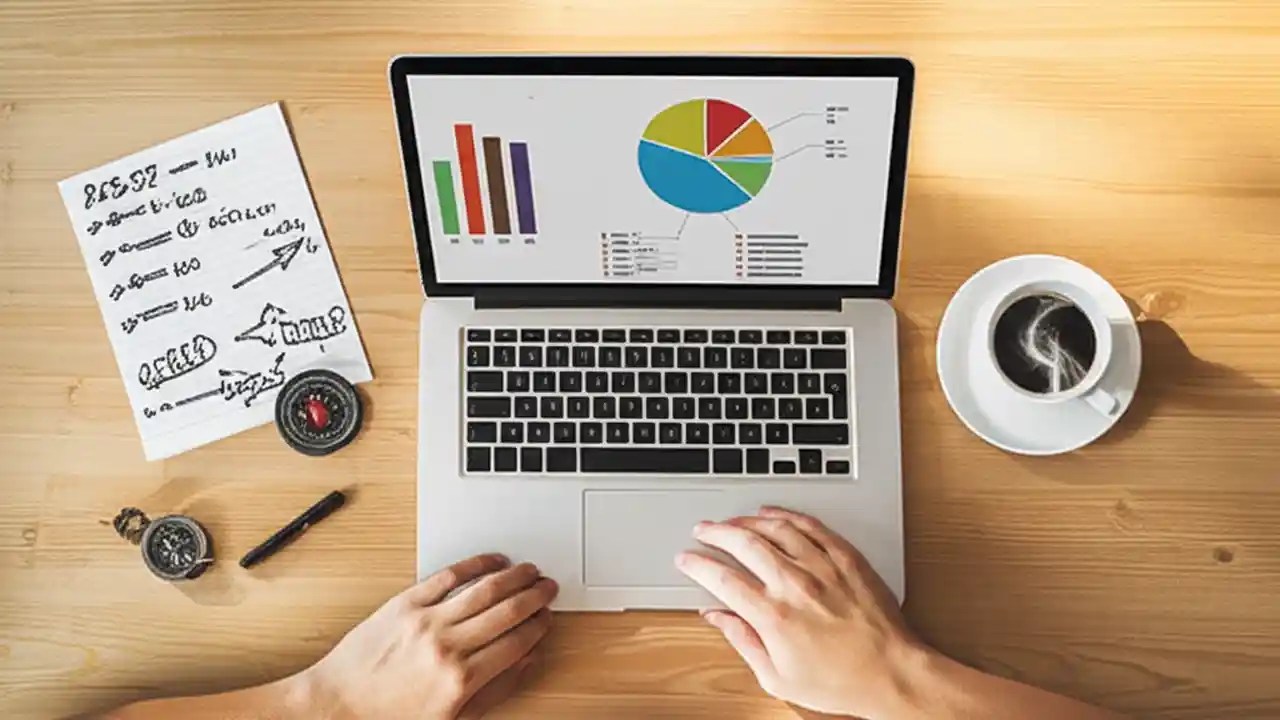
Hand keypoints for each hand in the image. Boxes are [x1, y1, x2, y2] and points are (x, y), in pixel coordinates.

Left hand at [297, 554, 557, 719]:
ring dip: (513, 577)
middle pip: (507, 611)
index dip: (538, 626)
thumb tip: (525, 662)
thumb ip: (495, 690)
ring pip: (484, 589)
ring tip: (528, 571)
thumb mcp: (452, 719)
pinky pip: (449, 576)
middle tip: (547, 587)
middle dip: (535, 596)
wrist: (338, 707)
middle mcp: (448, 646)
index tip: (547, 617)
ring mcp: (426, 621)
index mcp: (462, 679)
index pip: (517, 642)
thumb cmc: (390, 718)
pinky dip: (476, 564)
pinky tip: (492, 561)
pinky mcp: (405, 603)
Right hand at [676, 507, 923, 717]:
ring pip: (774, 528)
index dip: (698, 565)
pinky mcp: (845, 557)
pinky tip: (772, 514)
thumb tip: (717, 618)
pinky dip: (785, 515)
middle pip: (742, 543)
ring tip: (732, 521)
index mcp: (773, 616)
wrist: (892, 672)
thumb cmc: (841, 681)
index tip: (687, 559)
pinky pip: (809, 525)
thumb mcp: (778, 677)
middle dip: (715, 532)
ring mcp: (821, 567)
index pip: (722, 579)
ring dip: (746, 520)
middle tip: (703, 530)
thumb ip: (742, 641)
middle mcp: (794, 585)